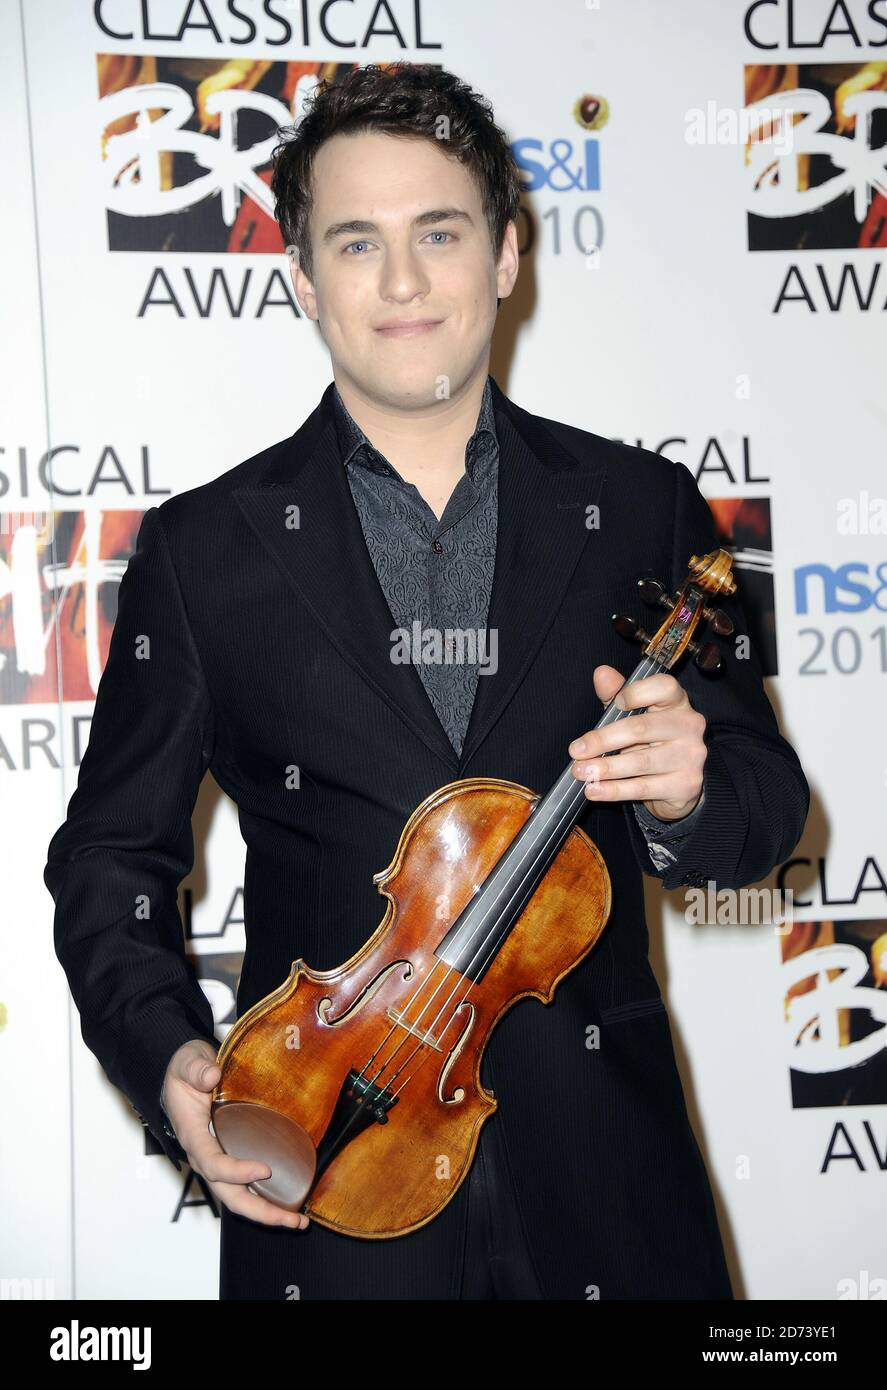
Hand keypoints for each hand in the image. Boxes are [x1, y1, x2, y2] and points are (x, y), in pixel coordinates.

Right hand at [161, 1039, 308, 1230]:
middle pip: (228, 1194)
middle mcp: (204, 1156)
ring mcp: (217, 1160)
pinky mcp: (230, 1158)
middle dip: (258, 1210)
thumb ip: (196, 1069)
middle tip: (290, 1219)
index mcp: (193, 1135)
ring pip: (238, 1197)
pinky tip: (290, 1204)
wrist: (184, 1075)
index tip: (265, 1169)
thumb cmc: (185, 1071)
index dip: (236, 1171)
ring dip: (266, 1212)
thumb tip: (211, 1075)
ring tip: (297, 1223)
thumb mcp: (187, 1062)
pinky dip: (266, 1198)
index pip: (212, 1162)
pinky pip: (245, 1186)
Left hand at [568, 664, 706, 820]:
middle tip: (576, 751)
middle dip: (603, 740)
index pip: (664, 687)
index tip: (615, 705)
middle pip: (641, 728)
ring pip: (640, 761)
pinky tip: (594, 790)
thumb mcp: (633, 715)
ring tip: (580, 772)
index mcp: (677, 701)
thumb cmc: (650, 741)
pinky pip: (643, 787)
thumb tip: (601, 673)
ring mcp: (691, 756)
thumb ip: (616, 694)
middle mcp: (689, 726)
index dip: (637, 693)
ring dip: (605, 768)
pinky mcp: (685, 785)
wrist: (678, 782)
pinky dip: (614, 790)